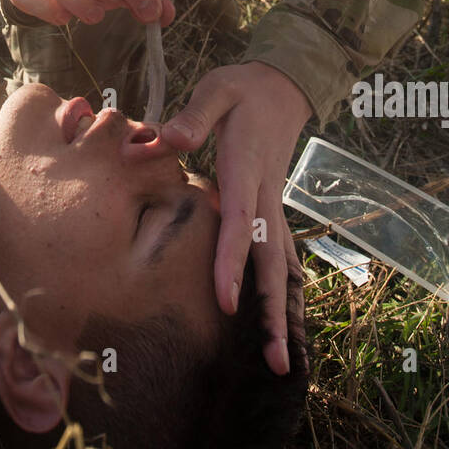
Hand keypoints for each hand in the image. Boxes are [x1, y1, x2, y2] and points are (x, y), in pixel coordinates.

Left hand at [162, 60, 310, 374]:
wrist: (283, 86)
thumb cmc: (242, 89)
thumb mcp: (216, 89)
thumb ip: (193, 116)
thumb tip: (166, 140)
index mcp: (246, 170)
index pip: (239, 224)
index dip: (233, 263)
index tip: (227, 303)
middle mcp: (264, 195)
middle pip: (271, 260)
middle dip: (271, 311)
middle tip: (275, 362)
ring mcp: (271, 205)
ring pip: (280, 266)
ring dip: (280, 313)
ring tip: (279, 362)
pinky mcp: (269, 210)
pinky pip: (278, 258)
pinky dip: (281, 294)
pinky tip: (278, 326)